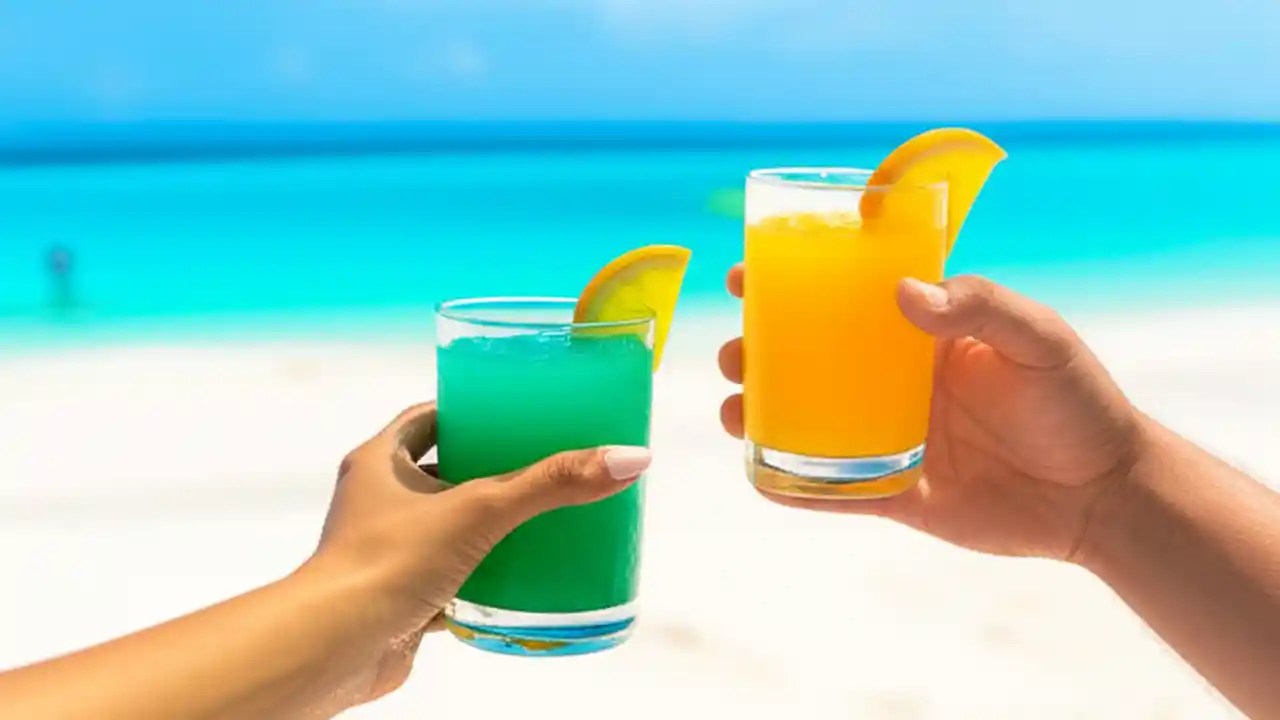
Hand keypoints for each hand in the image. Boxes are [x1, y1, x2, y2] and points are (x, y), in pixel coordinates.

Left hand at [306, 403, 651, 703]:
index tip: (515, 414)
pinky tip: (514, 577)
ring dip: (483, 524)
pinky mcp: (397, 594)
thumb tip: (628, 458)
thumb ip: (550, 484)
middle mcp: (375, 500)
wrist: (335, 646)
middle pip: (440, 470)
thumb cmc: (389, 563)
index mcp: (379, 461)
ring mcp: (384, 549)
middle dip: (487, 470)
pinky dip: (476, 574)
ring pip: (443, 526)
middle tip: (541, 466)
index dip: (470, 412)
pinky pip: (443, 575)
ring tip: (537, 519)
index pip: (428, 418)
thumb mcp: (480, 509)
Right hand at [719, 265, 1144, 559]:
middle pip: (812, 360)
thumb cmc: (1077, 403)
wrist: (1105, 496)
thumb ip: (977, 306)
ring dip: (763, 415)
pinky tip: (758, 478)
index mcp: (924, 336)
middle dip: (760, 352)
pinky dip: (792, 487)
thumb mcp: (1037, 339)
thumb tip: (900, 292)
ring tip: (733, 411)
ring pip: (810, 423)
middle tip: (734, 351)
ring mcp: (892, 439)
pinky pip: (833, 491)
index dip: (794, 283)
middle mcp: (898, 383)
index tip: (747, 275)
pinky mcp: (897, 494)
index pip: (848, 299)